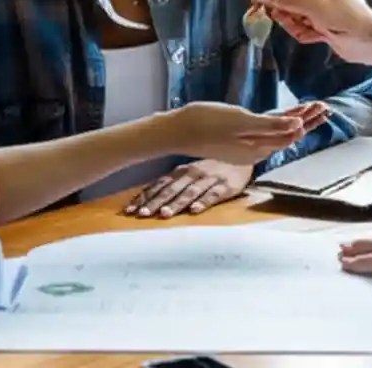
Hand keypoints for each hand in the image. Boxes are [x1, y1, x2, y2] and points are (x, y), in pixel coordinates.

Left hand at [125, 160, 253, 217]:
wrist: (242, 157)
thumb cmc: (212, 167)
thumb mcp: (190, 171)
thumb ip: (173, 182)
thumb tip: (147, 197)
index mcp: (182, 171)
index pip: (159, 184)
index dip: (144, 197)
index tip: (130, 210)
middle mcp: (193, 173)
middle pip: (171, 189)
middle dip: (155, 202)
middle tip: (142, 215)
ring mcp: (209, 179)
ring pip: (190, 192)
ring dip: (176, 203)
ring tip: (165, 214)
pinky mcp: (226, 186)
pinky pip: (213, 194)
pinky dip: (204, 201)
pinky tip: (195, 210)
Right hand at [163, 101, 329, 164]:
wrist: (178, 130)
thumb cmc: (206, 123)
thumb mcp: (242, 121)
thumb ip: (272, 125)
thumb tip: (300, 125)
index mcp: (259, 146)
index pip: (292, 132)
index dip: (309, 119)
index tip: (324, 106)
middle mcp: (255, 149)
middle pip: (288, 132)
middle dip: (307, 119)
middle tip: (325, 107)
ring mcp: (246, 145)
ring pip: (278, 131)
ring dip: (295, 119)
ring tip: (311, 108)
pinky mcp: (237, 139)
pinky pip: (265, 130)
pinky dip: (278, 121)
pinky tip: (284, 117)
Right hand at [251, 0, 371, 63]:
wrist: (369, 43)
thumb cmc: (345, 19)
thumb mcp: (313, 8)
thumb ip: (286, 0)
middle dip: (283, 9)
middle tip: (283, 19)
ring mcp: (318, 8)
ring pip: (291, 13)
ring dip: (294, 23)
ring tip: (307, 29)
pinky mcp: (319, 24)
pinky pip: (300, 26)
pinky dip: (303, 33)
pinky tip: (316, 37)